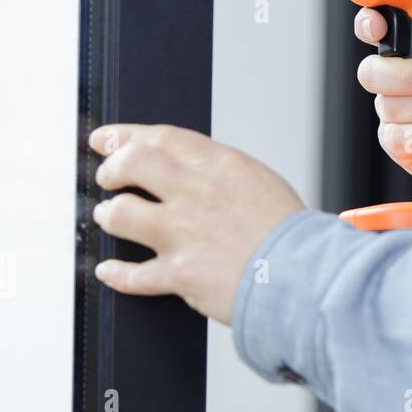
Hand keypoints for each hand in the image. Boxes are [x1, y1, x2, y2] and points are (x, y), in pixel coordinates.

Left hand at [86, 123, 305, 325]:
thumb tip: (187, 169)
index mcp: (220, 165)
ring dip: (108, 214)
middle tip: (107, 176)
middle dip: (110, 169)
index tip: (106, 139)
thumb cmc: (290, 232)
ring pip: (120, 213)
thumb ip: (218, 173)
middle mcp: (196, 193)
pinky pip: (132, 274)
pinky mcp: (179, 273)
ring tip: (109, 215)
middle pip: (130, 165)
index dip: (124, 136)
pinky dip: (116, 273)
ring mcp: (184, 233)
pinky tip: (109, 269)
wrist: (305, 274)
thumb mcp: (259, 182)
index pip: (160, 137)